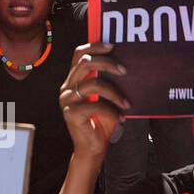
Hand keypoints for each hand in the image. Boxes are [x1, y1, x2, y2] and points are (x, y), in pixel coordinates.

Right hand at [60, 42, 127, 157]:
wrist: (93, 148)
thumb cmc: (101, 122)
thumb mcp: (105, 98)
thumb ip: (107, 81)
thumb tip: (124, 64)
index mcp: (73, 80)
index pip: (78, 54)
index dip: (94, 46)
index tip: (112, 45)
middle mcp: (67, 87)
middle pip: (85, 62)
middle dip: (107, 63)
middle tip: (124, 71)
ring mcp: (67, 100)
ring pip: (93, 83)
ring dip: (114, 92)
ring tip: (126, 103)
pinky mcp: (71, 114)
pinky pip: (96, 105)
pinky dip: (112, 110)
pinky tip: (120, 117)